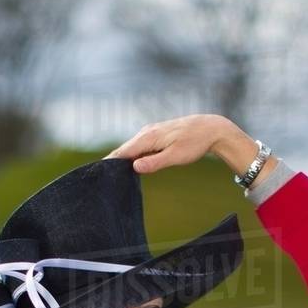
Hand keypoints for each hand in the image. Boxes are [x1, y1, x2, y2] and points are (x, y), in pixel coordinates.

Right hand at [106, 114, 263, 176]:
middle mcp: (146, 133)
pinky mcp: (156, 135)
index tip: (97, 173)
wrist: (210, 128)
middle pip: (124, 150)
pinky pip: (139, 146)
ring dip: (122, 159)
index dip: (109, 162)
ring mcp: (150, 133)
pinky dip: (133, 155)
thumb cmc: (194, 143)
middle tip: (100, 179)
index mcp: (148, 138)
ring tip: (111, 174)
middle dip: (112, 162)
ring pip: (131, 148)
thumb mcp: (175, 156)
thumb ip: (155, 162)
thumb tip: (135, 167)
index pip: (122, 152)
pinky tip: (131, 165)